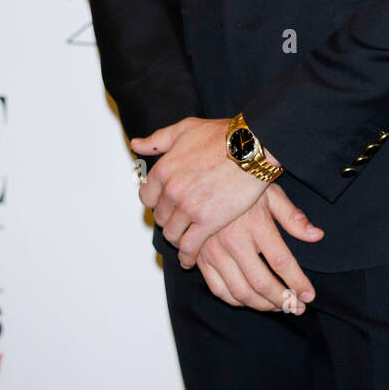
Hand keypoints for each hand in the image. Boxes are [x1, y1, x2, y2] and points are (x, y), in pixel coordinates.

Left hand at [131, 117, 283, 262]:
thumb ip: (158, 140)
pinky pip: (189, 247)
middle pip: (160, 217)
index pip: (147, 197)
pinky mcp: (208, 222)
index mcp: (164, 169)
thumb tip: (136, 145)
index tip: (164, 204)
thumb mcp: (185, 129)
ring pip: (172, 234)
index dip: (156, 202)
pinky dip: (187, 256)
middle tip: (179, 221)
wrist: (252, 147)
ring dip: (177, 238)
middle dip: (168, 219)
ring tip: (185, 239)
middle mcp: (172, 190)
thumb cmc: (222, 135)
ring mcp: (189, 208)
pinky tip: (189, 259)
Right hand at [192, 184, 323, 312]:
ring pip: (240, 292)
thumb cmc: (243, 185)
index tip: (309, 296)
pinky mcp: (200, 257)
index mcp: (255, 223)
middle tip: (297, 308)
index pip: (282, 262)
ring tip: (278, 307)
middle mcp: (233, 239)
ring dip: (262, 305)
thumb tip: (317, 235)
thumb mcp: (272, 194)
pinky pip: (218, 289)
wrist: (206, 176)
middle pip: (261, 282)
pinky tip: (251, 300)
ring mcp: (214, 250)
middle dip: (283, 301)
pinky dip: (236, 301)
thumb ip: (293, 217)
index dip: (297, 283)